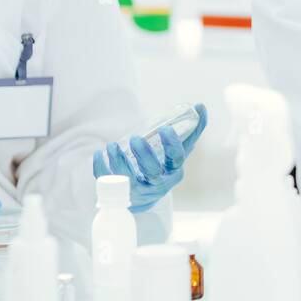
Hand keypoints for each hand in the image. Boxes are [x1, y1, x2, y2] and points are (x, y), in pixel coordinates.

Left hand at [92, 104, 207, 212]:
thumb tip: (200, 106)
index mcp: (174, 170)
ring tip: (112, 145)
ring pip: (129, 179)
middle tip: (135, 138)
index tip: (165, 129)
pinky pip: (110, 183)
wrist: (147, 194)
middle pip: (152, 172)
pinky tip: (101, 153)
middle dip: (144, 155)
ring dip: (119, 162)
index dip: (171, 144)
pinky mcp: (121, 193)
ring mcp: (139, 190)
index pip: (176, 158)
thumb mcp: (179, 151)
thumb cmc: (165, 167)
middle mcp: (158, 183)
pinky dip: (102, 168)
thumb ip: (192, 130)